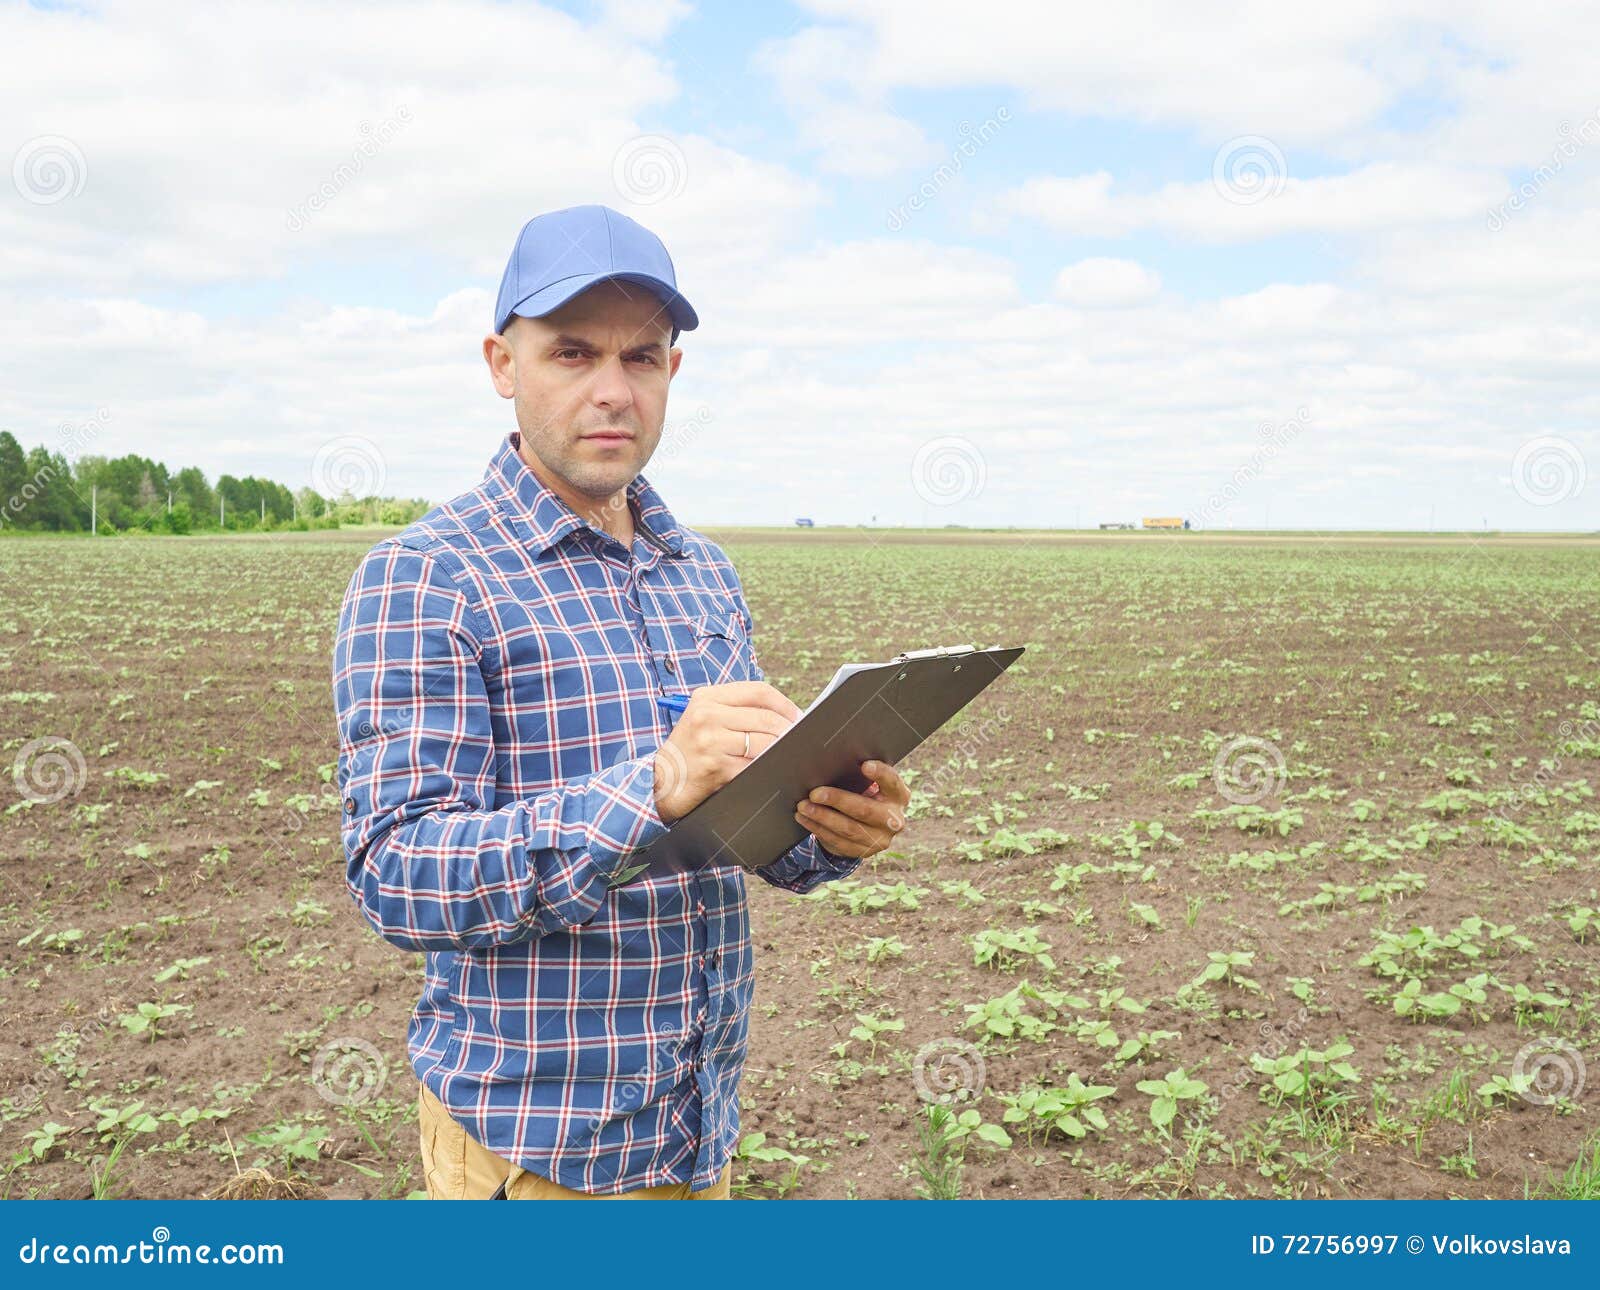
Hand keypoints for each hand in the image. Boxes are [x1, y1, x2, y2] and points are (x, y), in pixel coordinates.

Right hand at [653, 681, 800, 822]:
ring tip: (789, 752)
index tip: (797, 715)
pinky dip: (769, 766)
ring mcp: (711, 742)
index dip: (784, 703)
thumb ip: (737, 710)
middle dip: (789, 728)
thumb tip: (784, 713)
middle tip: (800, 737)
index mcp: (706, 698)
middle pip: (765, 716)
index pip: (757, 691)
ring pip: (764, 741)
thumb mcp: (705, 718)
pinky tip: (774, 768)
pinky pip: (755, 765)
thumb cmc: (691, 749)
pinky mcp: (717, 767)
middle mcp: (707, 716)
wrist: (663, 781)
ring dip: (782, 748)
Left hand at [793, 759, 909, 859]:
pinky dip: (818, 829)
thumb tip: (829, 762)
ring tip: (803, 806)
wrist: (870, 826)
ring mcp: (880, 839)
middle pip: (865, 810)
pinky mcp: (863, 851)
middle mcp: (894, 820)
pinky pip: (838, 841)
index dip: (880, 774)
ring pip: (848, 829)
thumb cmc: (865, 793)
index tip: (864, 765)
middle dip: (837, 800)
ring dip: (822, 817)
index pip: (892, 782)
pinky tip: (805, 819)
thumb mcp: (869, 784)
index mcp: (899, 796)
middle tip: (814, 793)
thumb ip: (859, 775)